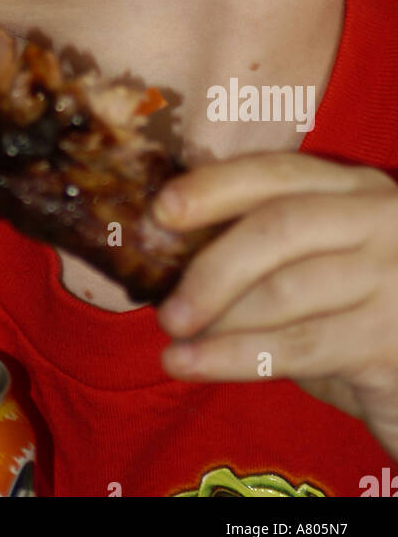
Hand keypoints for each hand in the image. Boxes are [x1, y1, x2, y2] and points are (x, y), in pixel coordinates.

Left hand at [152, 152, 397, 457]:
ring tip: (173, 341)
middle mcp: (381, 220)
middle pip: (280, 226)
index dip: (215, 186)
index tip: (161, 210)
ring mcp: (393, 277)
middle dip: (213, 266)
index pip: (278, 172)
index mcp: (355, 189)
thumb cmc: (360, 319)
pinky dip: (235, 357)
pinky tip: (193, 364)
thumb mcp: (320, 268)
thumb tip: (171, 257)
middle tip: (166, 307)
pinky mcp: (391, 338)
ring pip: (286, 290)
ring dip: (219, 319)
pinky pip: (298, 345)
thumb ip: (265, 253)